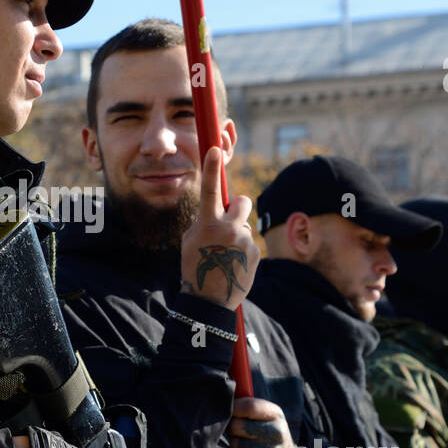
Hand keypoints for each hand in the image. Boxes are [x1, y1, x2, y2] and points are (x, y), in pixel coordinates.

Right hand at [180, 147, 260, 311]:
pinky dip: (243, 251)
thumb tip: (219, 212)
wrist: (209, 301)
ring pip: (244, 226)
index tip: (213, 147)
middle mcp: (228, 229)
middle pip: (242, 202)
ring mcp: (244, 241)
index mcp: (207, 224)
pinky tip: (233, 265)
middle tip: (228, 223)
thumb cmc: (195, 268)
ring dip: (238, 235)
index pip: (209, 189)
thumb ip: (204, 222)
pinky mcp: (255, 252)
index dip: (211, 167)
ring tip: (226, 256)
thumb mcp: (191, 241)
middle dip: (238, 208)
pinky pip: (249, 243)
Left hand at [228, 398, 299, 447]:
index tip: (226, 411)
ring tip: (240, 444)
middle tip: (233, 431)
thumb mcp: (266, 417)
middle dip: (230, 428)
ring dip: (233, 445)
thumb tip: (222, 397)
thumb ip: (248, 405)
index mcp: (276, 415)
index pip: (249, 406)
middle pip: (237, 426)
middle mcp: (276, 433)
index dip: (233, 408)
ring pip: (236, 444)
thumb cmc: (267, 435)